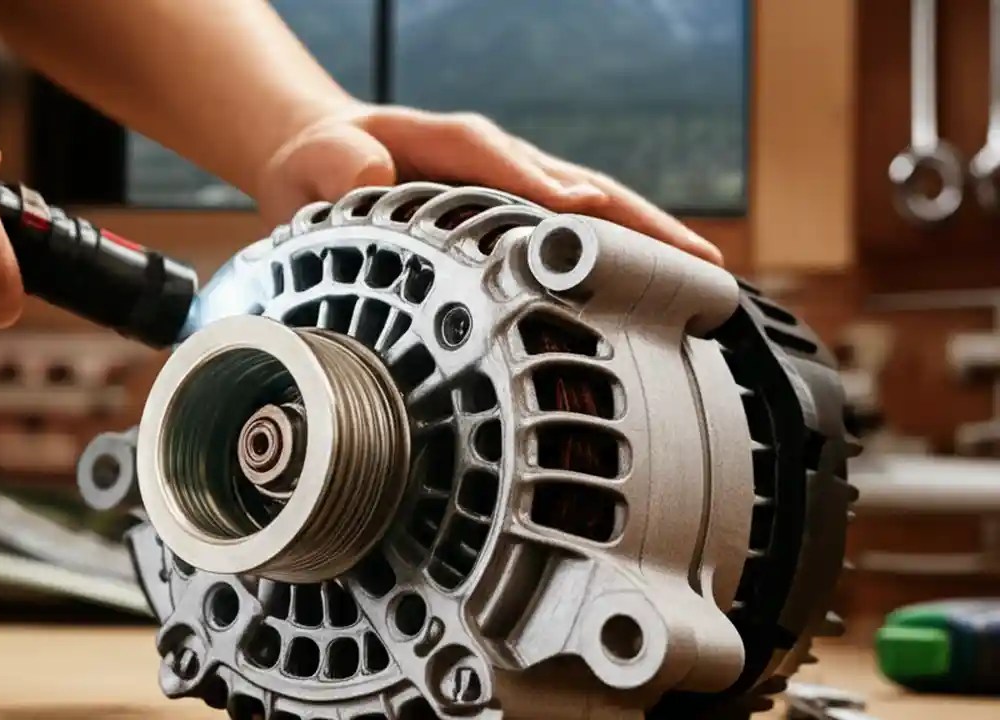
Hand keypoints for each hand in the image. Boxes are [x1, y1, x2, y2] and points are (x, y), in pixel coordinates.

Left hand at [255, 103, 722, 265]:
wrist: (322, 161)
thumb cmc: (323, 158)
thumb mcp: (316, 156)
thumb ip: (339, 163)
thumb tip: (374, 173)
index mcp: (450, 144)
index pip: (501, 159)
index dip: (538, 186)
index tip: (578, 215)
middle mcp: (497, 167)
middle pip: (580, 187)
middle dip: (637, 222)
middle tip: (694, 263)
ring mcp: (513, 196)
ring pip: (593, 216)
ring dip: (645, 246)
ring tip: (699, 284)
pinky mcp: (516, 224)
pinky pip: (574, 243)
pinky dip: (616, 266)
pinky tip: (650, 301)